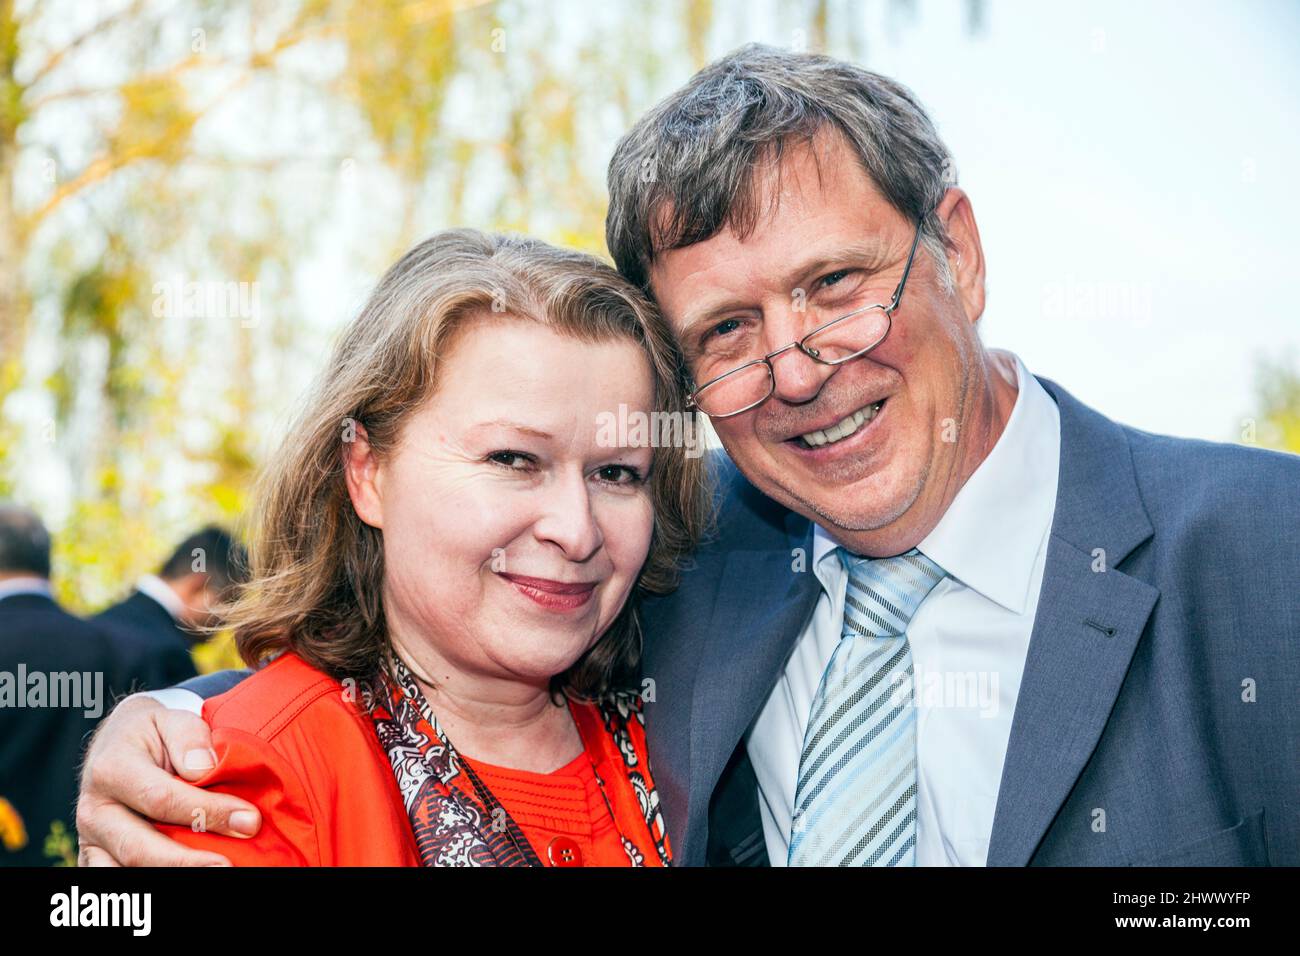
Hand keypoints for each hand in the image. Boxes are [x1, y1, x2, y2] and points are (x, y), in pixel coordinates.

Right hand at [76, 694, 261, 865]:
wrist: (118, 742)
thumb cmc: (153, 733)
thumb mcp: (172, 719)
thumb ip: (189, 738)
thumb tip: (204, 770)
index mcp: (111, 770)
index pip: (162, 799)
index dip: (207, 813)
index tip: (248, 820)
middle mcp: (94, 810)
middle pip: (139, 848)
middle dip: (189, 861)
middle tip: (229, 865)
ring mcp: (91, 839)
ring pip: (128, 871)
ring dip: (172, 875)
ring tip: (214, 872)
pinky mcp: (97, 857)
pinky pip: (117, 880)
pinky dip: (152, 883)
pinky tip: (191, 874)